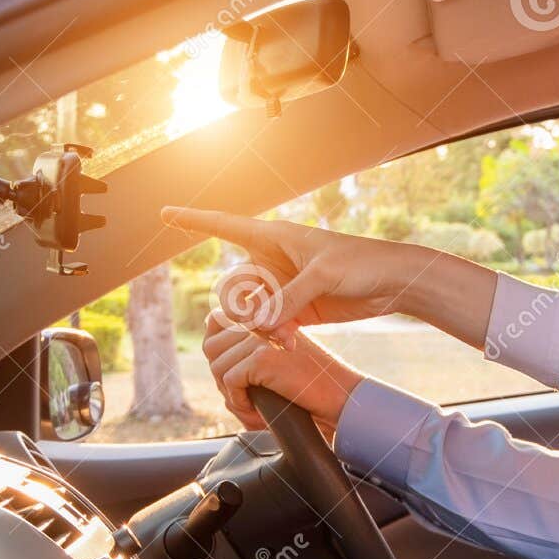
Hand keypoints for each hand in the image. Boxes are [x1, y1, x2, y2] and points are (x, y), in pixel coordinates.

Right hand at [161, 207, 417, 329]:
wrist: (395, 283)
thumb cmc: (362, 264)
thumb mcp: (323, 277)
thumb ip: (288, 299)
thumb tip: (259, 325)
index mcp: (274, 236)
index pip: (224, 225)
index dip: (192, 220)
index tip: (163, 212)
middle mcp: (273, 261)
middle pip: (233, 285)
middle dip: (242, 308)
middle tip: (269, 323)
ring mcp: (283, 287)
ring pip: (250, 312)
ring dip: (261, 328)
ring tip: (287, 338)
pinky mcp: (297, 310)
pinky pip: (271, 327)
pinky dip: (276, 337)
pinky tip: (292, 346)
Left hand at [203, 309, 364, 437]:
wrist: (342, 398)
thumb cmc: (314, 385)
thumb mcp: (279, 362)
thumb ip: (248, 352)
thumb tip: (212, 359)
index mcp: (265, 317)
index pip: (217, 321)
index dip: (218, 351)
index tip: (236, 377)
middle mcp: (262, 322)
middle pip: (211, 346)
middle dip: (221, 378)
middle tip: (243, 397)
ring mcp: (262, 338)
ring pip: (217, 366)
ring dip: (230, 394)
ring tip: (251, 407)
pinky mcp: (262, 357)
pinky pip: (230, 381)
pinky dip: (239, 402)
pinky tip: (257, 410)